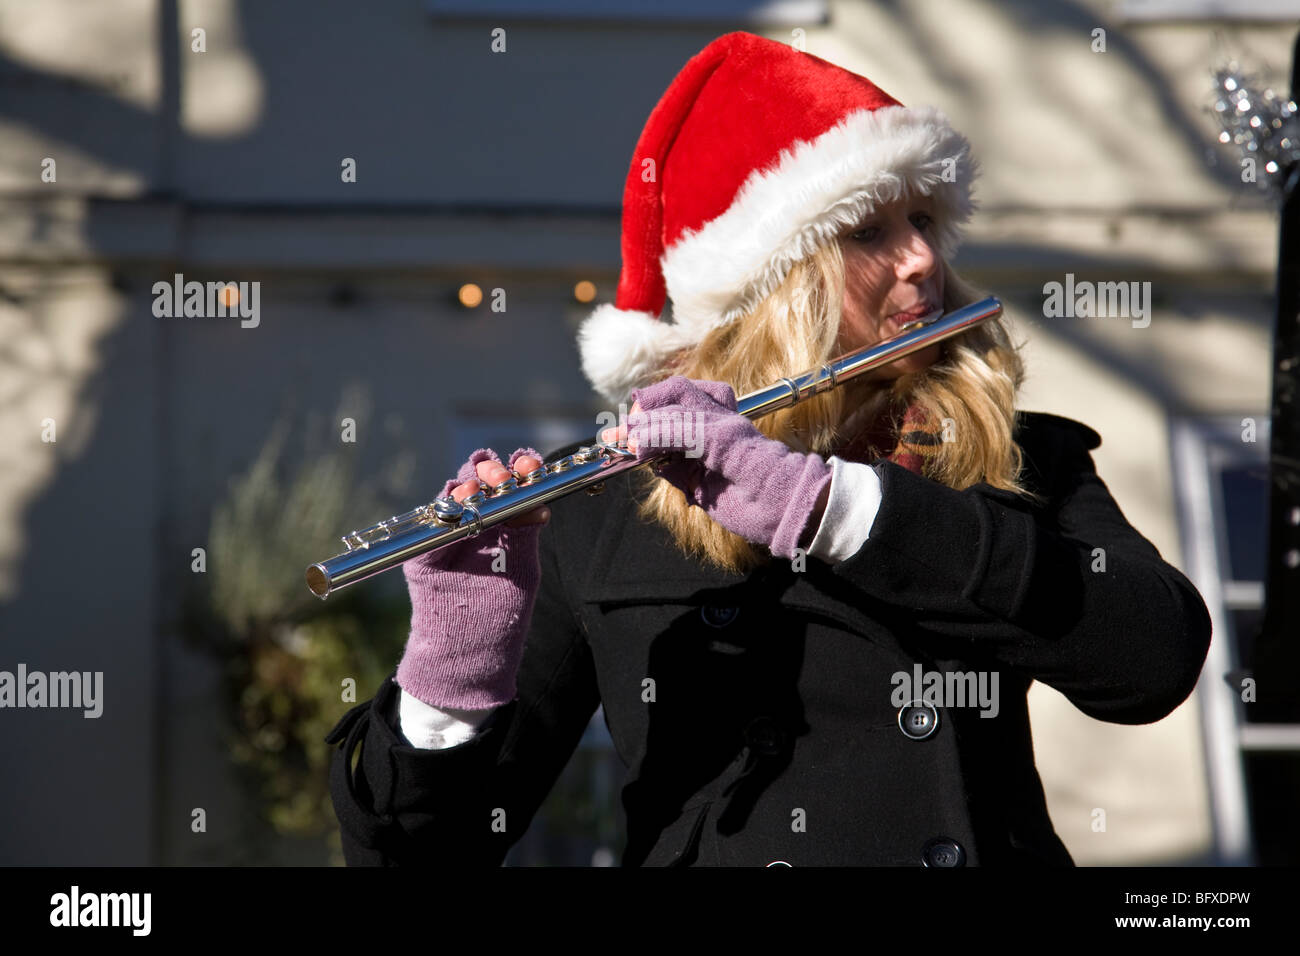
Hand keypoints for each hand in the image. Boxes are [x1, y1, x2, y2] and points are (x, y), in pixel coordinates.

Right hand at [396, 447, 548, 710]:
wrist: (469, 656)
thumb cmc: (500, 616)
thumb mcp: (521, 572)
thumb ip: (524, 536)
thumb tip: (540, 502)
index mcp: (501, 525)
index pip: (508, 485)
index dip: (519, 470)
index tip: (530, 465)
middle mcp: (474, 523)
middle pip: (478, 482)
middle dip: (491, 472)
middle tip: (503, 477)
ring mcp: (447, 535)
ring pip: (452, 494)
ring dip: (468, 484)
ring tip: (481, 488)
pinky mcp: (423, 553)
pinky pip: (431, 523)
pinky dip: (444, 509)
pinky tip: (458, 503)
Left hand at [601, 376, 831, 559]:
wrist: (794, 513)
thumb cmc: (755, 504)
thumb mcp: (703, 486)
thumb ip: (679, 469)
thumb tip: (650, 460)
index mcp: (721, 425)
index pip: (680, 400)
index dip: (648, 410)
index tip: (623, 432)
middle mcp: (726, 418)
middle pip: (679, 390)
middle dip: (643, 406)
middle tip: (616, 433)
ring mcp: (729, 425)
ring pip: (678, 407)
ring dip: (642, 424)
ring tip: (620, 440)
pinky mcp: (729, 440)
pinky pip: (686, 429)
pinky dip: (656, 436)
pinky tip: (638, 448)